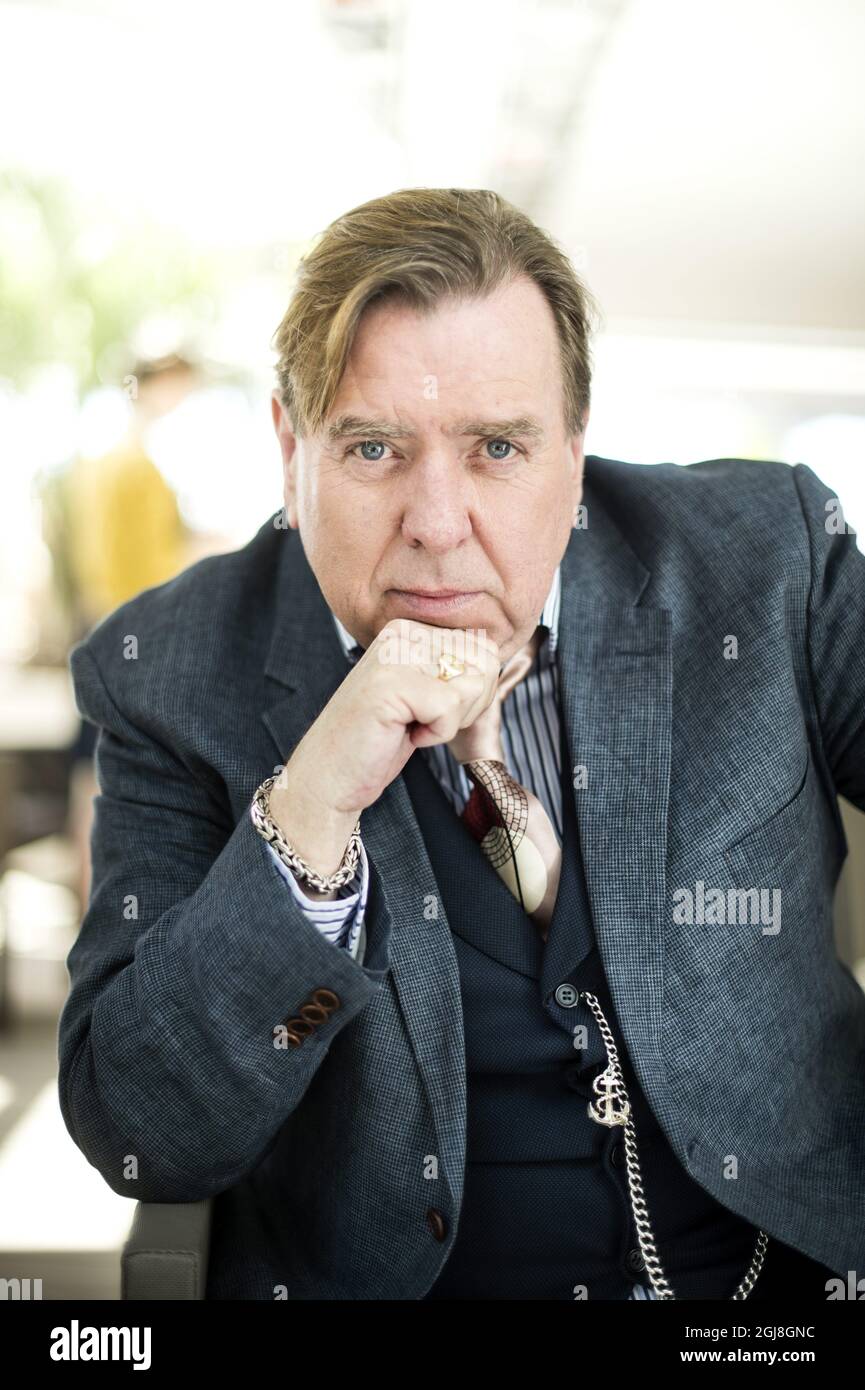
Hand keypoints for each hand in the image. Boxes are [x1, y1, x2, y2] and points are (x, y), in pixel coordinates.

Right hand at [269, 618, 499, 875]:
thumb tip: (498, 658)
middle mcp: (402, 634)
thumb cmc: (377, 742)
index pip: (483, 648)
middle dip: (469, 705)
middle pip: (484, 662)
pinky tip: (405, 734)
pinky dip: (436, 734)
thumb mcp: (425, 696)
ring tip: (414, 724)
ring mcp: (394, 655)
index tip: (433, 710)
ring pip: (472, 683)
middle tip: (426, 721)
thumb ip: (457, 671)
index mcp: (410, 631)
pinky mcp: (391, 682)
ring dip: (452, 719)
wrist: (328, 776)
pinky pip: (450, 708)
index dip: (474, 692)